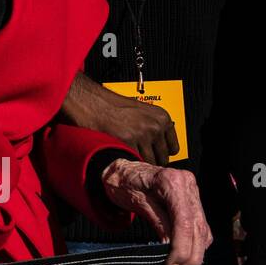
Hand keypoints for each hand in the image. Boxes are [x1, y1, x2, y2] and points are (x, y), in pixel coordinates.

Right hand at [61, 73, 178, 164]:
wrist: (92, 102)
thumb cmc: (112, 105)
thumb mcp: (141, 112)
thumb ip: (153, 127)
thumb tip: (159, 146)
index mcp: (162, 118)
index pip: (173, 148)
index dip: (161, 153)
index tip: (154, 155)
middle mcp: (155, 126)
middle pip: (162, 158)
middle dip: (150, 160)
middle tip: (138, 157)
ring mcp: (142, 135)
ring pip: (148, 162)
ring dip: (138, 162)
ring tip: (128, 155)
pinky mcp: (127, 142)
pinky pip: (133, 161)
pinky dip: (127, 160)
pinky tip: (121, 154)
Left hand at [101, 157, 211, 264]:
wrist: (122, 170)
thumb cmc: (123, 182)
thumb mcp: (136, 202)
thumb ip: (157, 221)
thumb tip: (170, 246)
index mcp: (172, 181)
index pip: (184, 222)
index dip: (181, 248)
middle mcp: (188, 184)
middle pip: (197, 228)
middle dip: (190, 256)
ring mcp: (193, 191)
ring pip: (203, 229)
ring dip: (195, 253)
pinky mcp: (193, 199)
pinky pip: (200, 225)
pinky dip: (196, 243)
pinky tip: (186, 256)